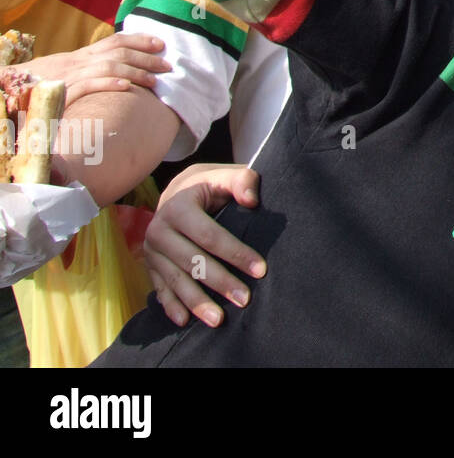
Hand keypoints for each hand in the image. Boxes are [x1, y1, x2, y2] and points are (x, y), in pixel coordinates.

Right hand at [14, 34, 168, 104]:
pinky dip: (109, 85)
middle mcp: (77, 62)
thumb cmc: (40, 88)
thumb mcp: (66, 75)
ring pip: (108, 68)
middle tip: (168, 65)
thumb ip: (89, 71)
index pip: (114, 41)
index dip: (139, 40)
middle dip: (145, 57)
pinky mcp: (62, 93)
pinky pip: (88, 86)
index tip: (161, 43)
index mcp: (80, 56)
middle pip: (117, 53)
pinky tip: (127, 89)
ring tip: (155, 81)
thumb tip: (118, 72)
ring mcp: (69, 76)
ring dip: (135, 73)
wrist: (8, 93)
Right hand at [143, 163, 263, 327]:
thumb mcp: (225, 175)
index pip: (210, 235)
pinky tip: (184, 321)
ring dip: (196, 302)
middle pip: (192, 261)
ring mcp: (151, 250)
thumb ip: (242, 181)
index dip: (235, 253)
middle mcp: (159, 229)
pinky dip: (171, 306)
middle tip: (244, 299)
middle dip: (220, 282)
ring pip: (176, 280)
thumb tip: (251, 200)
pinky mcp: (149, 265)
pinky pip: (160, 288)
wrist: (178, 191)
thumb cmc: (210, 185)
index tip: (260, 270)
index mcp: (178, 206)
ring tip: (219, 320)